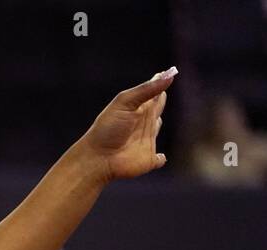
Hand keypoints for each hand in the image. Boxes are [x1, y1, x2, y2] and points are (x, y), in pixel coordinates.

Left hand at [79, 68, 175, 182]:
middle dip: (159, 100)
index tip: (167, 73)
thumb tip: (170, 75)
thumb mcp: (125, 103)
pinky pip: (158, 159)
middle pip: (155, 109)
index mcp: (136, 109)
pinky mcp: (148, 159)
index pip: (150, 94)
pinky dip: (160, 159)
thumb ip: (146, 90)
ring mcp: (145, 142)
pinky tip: (161, 158)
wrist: (97, 158)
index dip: (157, 84)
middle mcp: (141, 124)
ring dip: (157, 124)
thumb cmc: (108, 129)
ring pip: (155, 129)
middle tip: (163, 88)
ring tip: (156, 118)